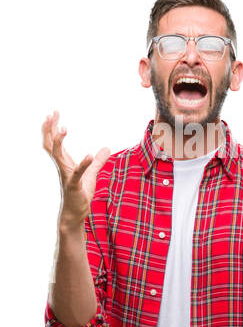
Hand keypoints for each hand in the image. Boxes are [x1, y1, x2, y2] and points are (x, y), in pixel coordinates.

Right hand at [42, 111, 108, 230]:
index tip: (52, 113)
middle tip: (52, 114)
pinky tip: (89, 156)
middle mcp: (62, 167)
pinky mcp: (74, 186)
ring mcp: (66, 176)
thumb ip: (99, 161)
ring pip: (58, 156)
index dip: (52, 128)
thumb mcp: (92, 173)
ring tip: (64, 128)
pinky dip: (82, 165)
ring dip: (60, 142)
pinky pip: (77, 174)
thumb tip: (106, 148)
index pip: (54, 142)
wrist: (75, 213)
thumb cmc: (81, 193)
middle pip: (51, 145)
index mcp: (65, 163)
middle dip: (50, 129)